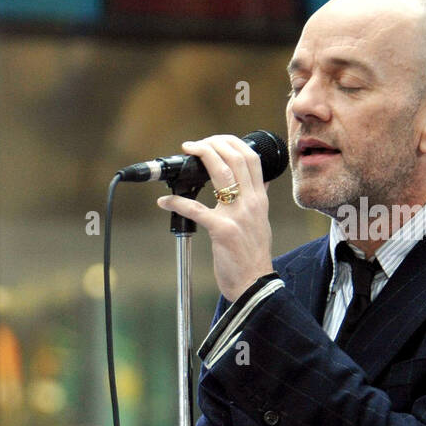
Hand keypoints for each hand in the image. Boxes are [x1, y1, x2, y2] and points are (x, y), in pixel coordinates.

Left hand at [156, 135, 274, 301]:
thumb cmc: (253, 255)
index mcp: (259, 199)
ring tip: (187, 152)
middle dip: (213, 144)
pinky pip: (196, 210)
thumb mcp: (262, 222)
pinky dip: (176, 203)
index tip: (214, 140)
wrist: (255, 284)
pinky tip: (164, 201)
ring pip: (221, 173)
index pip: (251, 158)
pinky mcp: (222, 231)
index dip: (232, 142)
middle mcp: (251, 202)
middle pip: (236, 158)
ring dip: (202, 157)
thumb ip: (259, 200)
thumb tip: (261, 182)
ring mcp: (238, 215)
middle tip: (195, 144)